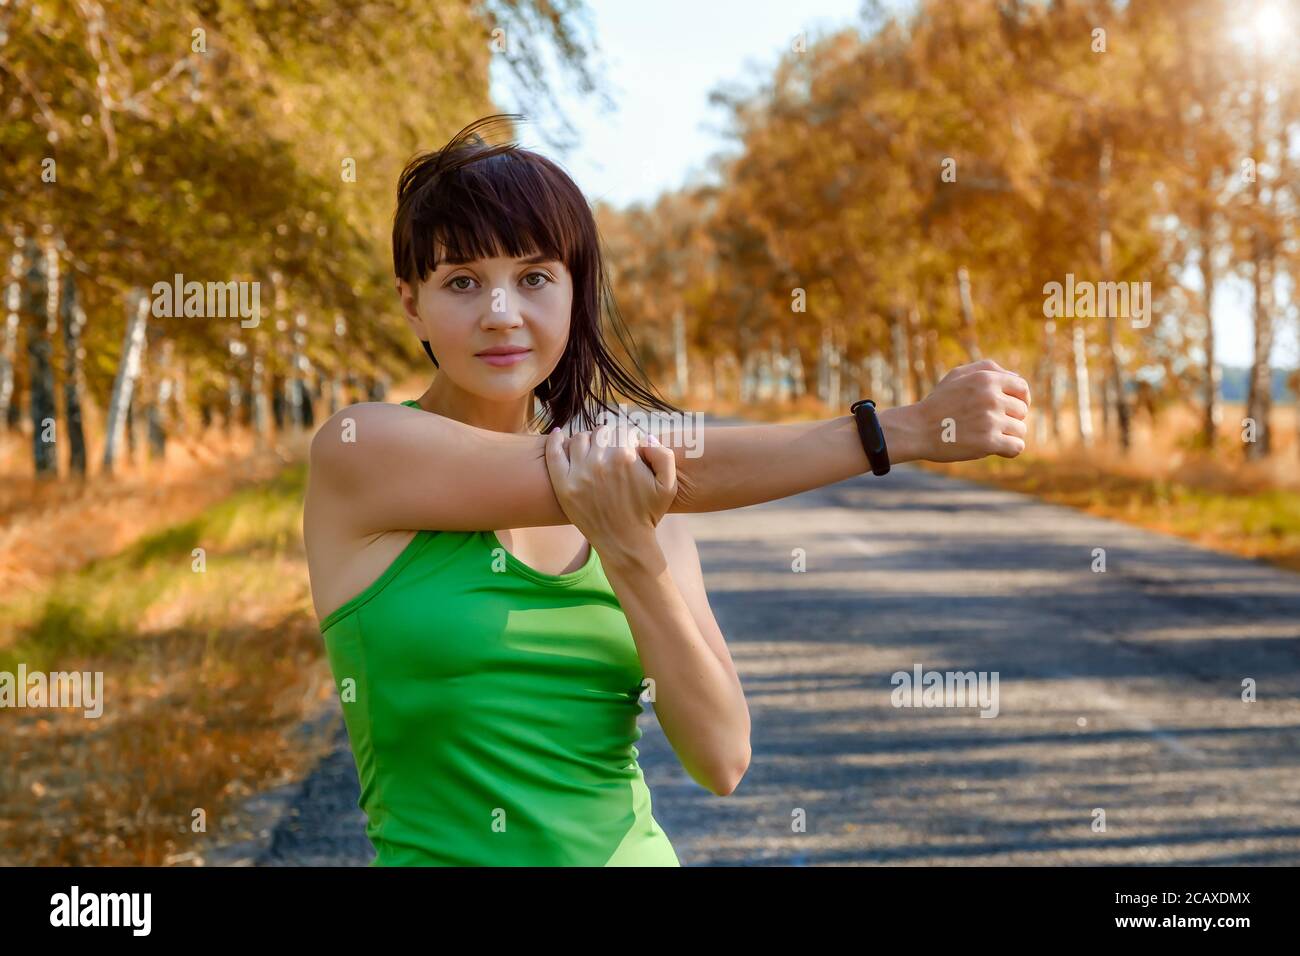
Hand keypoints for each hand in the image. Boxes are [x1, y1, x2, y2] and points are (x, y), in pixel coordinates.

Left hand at [544, 421, 677, 560]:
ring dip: (588, 441)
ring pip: (579, 439)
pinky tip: (559, 435)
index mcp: (625, 457)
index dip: (627, 439)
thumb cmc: (647, 513)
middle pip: (601, 433)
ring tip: (593, 451)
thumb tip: (645, 437)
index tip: (628, 450)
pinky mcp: (564, 485)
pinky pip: (554, 453)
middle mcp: (600, 462)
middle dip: (608, 439)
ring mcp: (579, 473)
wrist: (624, 543)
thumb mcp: (668, 485)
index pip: (622, 431)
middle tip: (611, 453)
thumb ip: (663, 455)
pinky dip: (555, 440)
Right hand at [908, 358, 1030, 461]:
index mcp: (986, 379)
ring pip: (1020, 430)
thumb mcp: (957, 375)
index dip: (1021, 399)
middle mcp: (991, 397)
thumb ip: (987, 369)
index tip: (1012, 409)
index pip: (1022, 388)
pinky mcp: (988, 442)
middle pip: (1022, 411)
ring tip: (989, 436)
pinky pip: (1016, 447)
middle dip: (1010, 419)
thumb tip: (1016, 378)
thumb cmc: (938, 403)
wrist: (916, 429)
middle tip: (991, 425)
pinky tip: (998, 449)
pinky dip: (1010, 450)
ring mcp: (990, 420)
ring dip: (1008, 435)